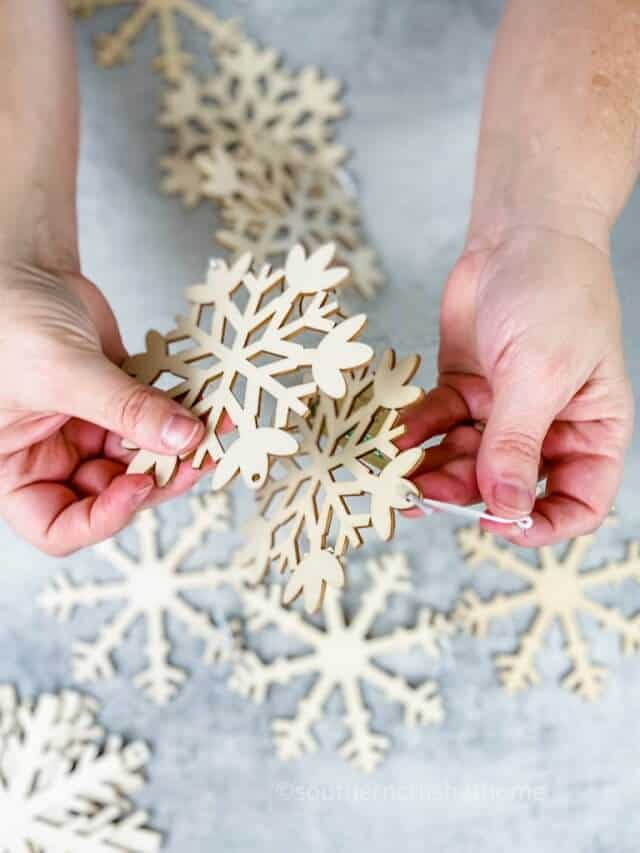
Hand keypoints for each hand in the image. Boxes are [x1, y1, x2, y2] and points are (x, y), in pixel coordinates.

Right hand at [0, 261, 209, 554]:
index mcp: (16, 468)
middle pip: (112, 494)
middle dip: (157, 478)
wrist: (24, 266)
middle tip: (196, 456)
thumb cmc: (7, 316)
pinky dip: (181, 415)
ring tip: (214, 427)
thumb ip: (124, 409)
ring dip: (178, 447)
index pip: (57, 528)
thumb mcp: (61, 371)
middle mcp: (53, 457)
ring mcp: (88, 431)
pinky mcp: (118, 404)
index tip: (138, 487)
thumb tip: (185, 439)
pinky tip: (209, 403)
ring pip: (141, 459)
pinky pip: (154, 421)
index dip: (101, 521)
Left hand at [399, 226, 632, 544]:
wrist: (521, 231)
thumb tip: (506, 509)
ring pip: (465, 460)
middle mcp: (548, 427)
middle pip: (508, 485)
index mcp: (591, 430)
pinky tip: (392, 437)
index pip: (580, 501)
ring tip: (396, 473)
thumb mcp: (540, 373)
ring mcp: (503, 410)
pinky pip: (437, 424)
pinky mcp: (465, 389)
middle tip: (422, 495)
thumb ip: (517, 442)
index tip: (499, 525)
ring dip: (431, 469)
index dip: (544, 524)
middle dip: (465, 494)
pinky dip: (415, 432)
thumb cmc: (555, 293)